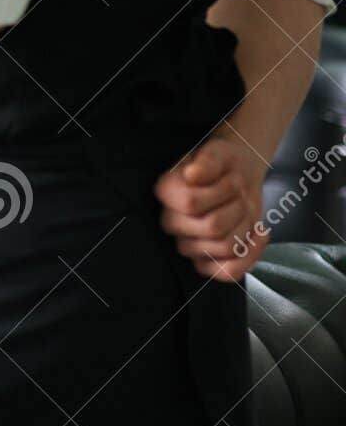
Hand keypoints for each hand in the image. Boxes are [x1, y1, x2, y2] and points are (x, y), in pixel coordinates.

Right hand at [154, 131, 267, 282]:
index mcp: (166, 193)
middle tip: (241, 194)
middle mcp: (171, 221)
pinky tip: (260, 234)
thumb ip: (209, 161)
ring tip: (246, 210)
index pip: (191, 203)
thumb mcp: (220, 153)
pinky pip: (227, 272)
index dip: (222, 191)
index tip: (232, 179)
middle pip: (212, 227)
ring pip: (225, 247)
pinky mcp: (207, 262)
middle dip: (239, 208)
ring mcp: (188, 245)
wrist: (237, 177)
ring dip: (246, 225)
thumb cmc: (225, 165)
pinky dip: (250, 255)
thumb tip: (193, 175)